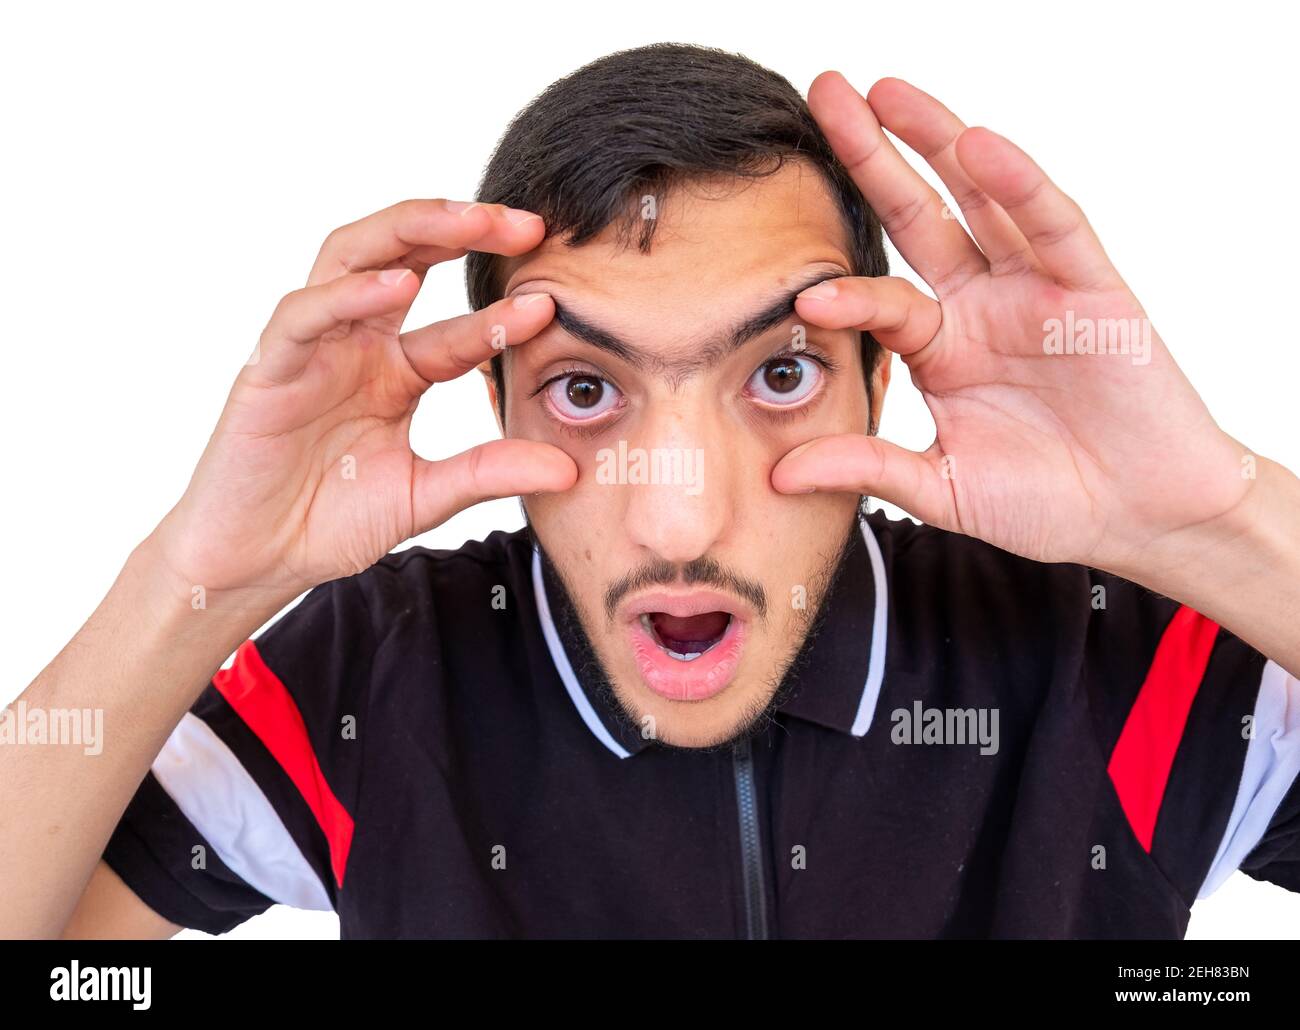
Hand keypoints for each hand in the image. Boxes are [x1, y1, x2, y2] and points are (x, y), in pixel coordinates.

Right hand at [150, 199, 575, 604]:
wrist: (257, 561)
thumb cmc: (331, 521)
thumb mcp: (426, 496)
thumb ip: (489, 474)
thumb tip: (570, 471)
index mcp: (397, 370)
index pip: (459, 326)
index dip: (506, 311)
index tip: (557, 299)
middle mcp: (357, 344)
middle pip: (408, 256)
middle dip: (464, 230)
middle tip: (526, 224)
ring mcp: (313, 347)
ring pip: (353, 257)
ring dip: (411, 232)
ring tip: (467, 222)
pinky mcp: (269, 366)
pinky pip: (305, 313)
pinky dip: (350, 294)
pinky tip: (397, 285)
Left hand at [772, 74, 1249, 574]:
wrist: (1140, 516)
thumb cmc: (1046, 499)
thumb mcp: (943, 487)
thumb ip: (868, 469)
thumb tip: (778, 475)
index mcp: (942, 347)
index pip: (882, 301)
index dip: (845, 293)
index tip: (803, 295)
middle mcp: (980, 303)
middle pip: (918, 215)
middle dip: (873, 156)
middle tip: (824, 96)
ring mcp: (1034, 288)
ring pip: (981, 199)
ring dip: (937, 140)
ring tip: (886, 91)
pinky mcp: (1093, 287)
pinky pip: (1052, 226)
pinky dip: (1019, 186)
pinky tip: (979, 146)